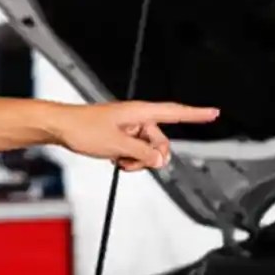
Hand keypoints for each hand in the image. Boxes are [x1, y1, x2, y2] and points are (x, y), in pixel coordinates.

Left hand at [54, 101, 219, 171]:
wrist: (60, 127)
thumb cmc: (83, 128)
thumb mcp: (117, 146)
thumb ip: (142, 154)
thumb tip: (160, 160)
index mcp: (140, 112)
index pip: (175, 112)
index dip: (196, 114)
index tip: (213, 112)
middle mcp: (137, 117)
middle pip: (161, 140)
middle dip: (152, 156)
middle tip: (133, 162)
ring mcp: (128, 126)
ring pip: (147, 149)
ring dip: (137, 160)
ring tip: (119, 160)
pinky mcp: (119, 134)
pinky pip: (134, 150)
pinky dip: (129, 158)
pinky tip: (115, 159)